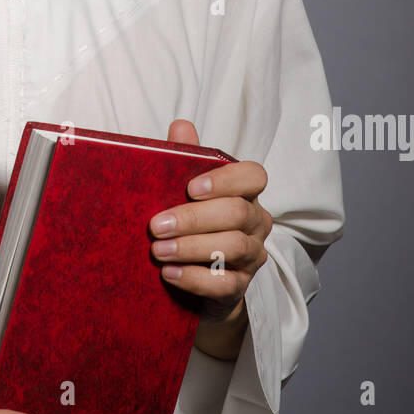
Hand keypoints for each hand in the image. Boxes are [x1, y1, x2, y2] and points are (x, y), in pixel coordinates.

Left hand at [149, 119, 272, 355]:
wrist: (198, 278)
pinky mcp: (240, 287)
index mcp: (245, 193)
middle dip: (194, 218)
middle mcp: (256, 222)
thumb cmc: (192, 224)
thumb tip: (181, 126)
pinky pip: (225, 284)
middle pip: (237, 214)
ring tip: (157, 251)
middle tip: (156, 225)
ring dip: (191, 248)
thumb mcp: (184, 191)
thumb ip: (186, 159)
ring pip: (233, 247)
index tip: (190, 188)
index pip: (254, 176)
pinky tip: (169, 274)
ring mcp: (252, 256)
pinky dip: (194, 278)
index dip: (225, 180)